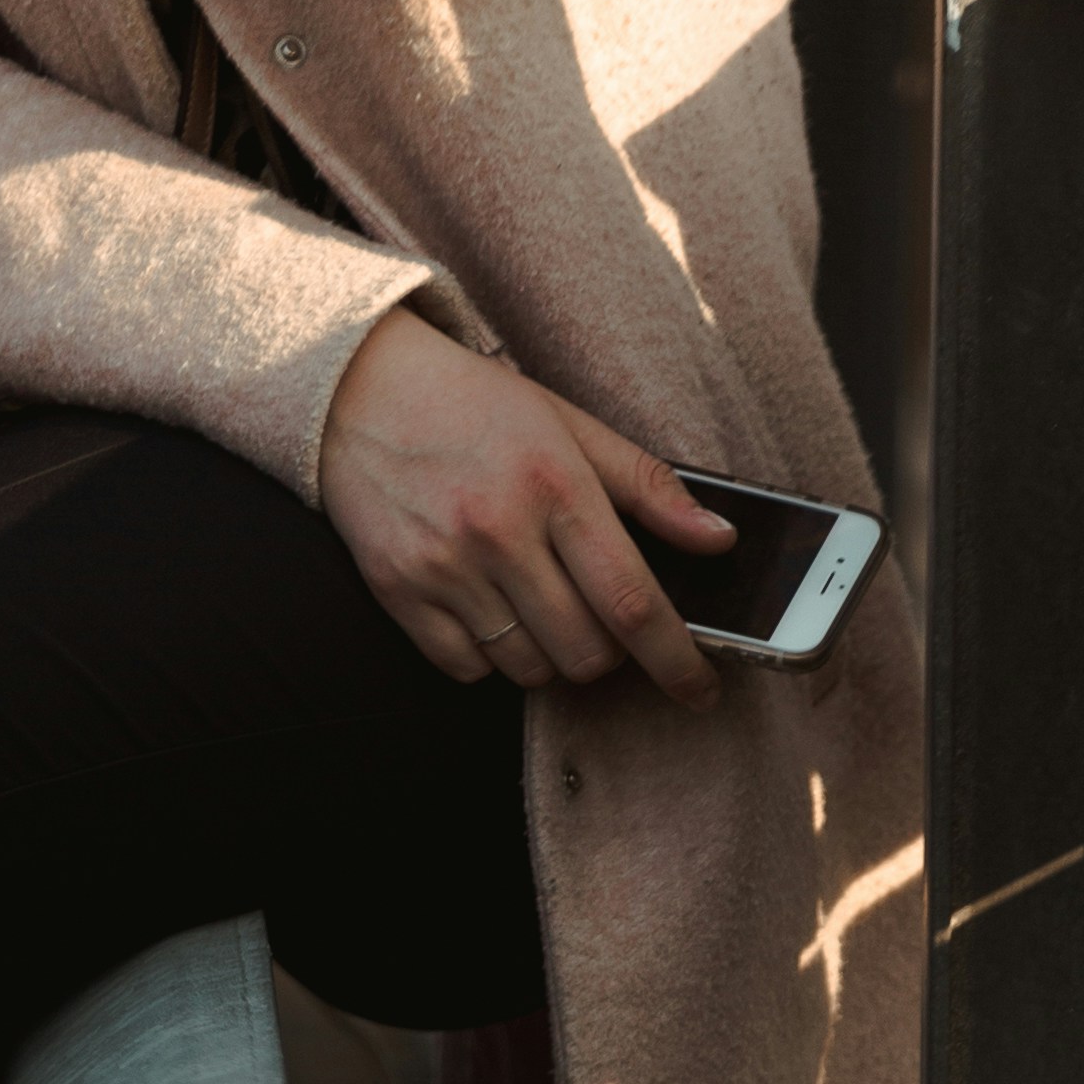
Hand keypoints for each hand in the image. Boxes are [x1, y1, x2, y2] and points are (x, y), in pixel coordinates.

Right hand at [317, 308, 727, 706]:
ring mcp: (446, 570)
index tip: (700, 690)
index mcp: (555, 484)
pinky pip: (468, 670)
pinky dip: (491, 656)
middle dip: (606, 651)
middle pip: (584, 652)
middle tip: (596, 615)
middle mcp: (500, 532)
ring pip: (529, 668)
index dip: (675, 659)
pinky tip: (488, 607)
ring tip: (538, 603)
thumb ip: (648, 487)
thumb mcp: (571, 426)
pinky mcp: (402, 596)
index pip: (631, 599)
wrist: (363, 393)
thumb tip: (719, 540)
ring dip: (549, 654)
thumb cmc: (478, 407)